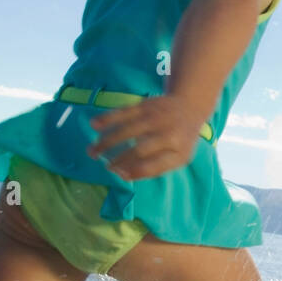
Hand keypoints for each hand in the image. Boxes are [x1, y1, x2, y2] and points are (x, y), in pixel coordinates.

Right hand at [86, 93, 209, 180]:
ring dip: (107, 142)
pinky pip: (124, 112)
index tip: (120, 174)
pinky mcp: (146, 105)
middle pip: (139, 150)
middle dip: (119, 160)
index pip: (154, 166)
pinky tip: (94, 125)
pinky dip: (108, 118)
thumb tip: (124, 175)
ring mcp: (157, 118)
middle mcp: (169, 134)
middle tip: (105, 167)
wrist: (189, 107)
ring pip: (128, 130)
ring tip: (92, 151)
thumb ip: (156, 167)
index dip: (135, 171)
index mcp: (178, 153)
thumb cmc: (180, 140)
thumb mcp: (178, 158)